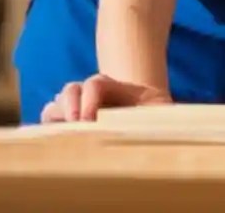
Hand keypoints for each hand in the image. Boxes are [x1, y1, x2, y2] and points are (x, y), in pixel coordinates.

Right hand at [39, 74, 170, 122]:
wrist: (143, 114)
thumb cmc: (154, 111)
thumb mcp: (162, 108)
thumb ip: (164, 111)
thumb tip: (175, 122)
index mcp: (113, 86)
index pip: (95, 84)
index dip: (90, 98)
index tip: (91, 119)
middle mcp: (90, 92)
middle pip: (70, 90)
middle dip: (70, 106)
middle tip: (77, 125)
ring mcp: (76, 105)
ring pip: (56, 104)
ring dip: (58, 117)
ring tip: (66, 135)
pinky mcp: (67, 120)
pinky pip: (49, 119)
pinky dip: (49, 127)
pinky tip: (56, 140)